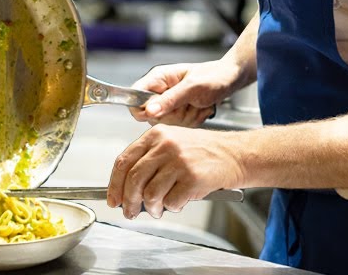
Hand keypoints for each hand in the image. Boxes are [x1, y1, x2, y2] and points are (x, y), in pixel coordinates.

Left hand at [107, 125, 245, 218]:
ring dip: (151, 208)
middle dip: (128, 201)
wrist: (235, 154)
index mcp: (155, 136)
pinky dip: (171, 207)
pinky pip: (171, 201)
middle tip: (129, 212)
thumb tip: (127, 190)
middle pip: (133, 179)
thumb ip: (149, 161)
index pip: (123, 161)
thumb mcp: (172, 144)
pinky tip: (178, 203)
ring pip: (150, 193)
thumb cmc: (202, 152)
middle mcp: (165, 146)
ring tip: (157, 210)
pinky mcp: (193, 178)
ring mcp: (179, 161)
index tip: (112, 198)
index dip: (114, 184)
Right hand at [130, 60, 241, 126]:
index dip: (141, 107)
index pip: (133, 96)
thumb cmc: (214, 77)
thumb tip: (149, 111)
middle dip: (173, 114)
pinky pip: (178, 126)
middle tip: (189, 103)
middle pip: (151, 115)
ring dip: (186, 118)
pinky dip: (192, 120)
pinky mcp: (177, 112)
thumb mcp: (192, 88)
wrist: (231, 80)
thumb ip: (170, 100)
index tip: (157, 112)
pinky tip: (200, 109)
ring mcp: (168, 102)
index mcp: (157, 78)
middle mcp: (159, 90)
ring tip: (197, 104)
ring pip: (166, 122)